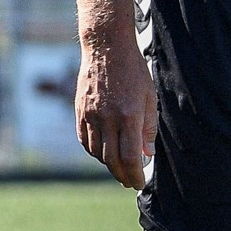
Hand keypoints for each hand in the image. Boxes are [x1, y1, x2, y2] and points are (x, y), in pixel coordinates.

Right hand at [76, 29, 155, 188]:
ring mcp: (90, 115)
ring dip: (108, 165)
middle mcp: (107, 118)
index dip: (135, 175)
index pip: (130, 157)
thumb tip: (147, 155)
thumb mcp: (150, 96)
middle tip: (129, 181)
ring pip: (96, 152)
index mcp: (129, 115)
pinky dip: (94, 151)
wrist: (106, 47)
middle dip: (122, 175)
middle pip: (111, 160)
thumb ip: (148, 127)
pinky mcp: (80, 111)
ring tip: (119, 168)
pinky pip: (85, 140)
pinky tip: (103, 153)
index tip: (140, 183)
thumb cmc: (133, 70)